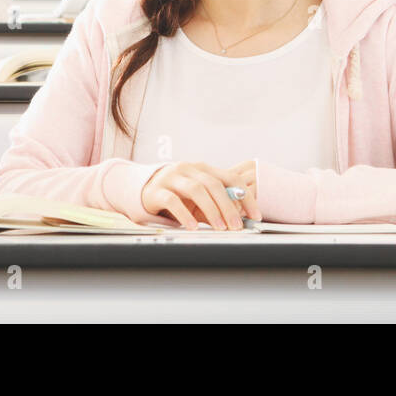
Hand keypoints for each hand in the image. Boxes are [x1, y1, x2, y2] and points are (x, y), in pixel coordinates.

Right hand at [141, 160, 259, 229]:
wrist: (141, 189)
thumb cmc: (175, 194)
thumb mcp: (198, 197)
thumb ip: (215, 203)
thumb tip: (238, 219)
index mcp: (203, 168)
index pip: (230, 178)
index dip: (245, 196)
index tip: (255, 215)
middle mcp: (188, 169)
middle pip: (214, 184)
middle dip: (228, 206)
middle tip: (236, 226)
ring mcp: (171, 177)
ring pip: (196, 189)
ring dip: (211, 210)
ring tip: (219, 227)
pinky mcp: (156, 190)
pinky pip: (173, 201)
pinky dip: (185, 214)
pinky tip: (192, 226)